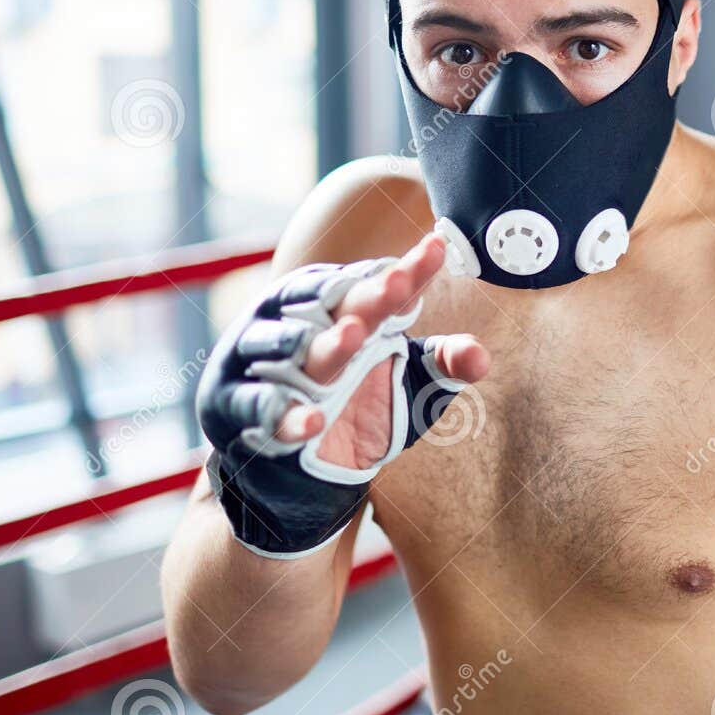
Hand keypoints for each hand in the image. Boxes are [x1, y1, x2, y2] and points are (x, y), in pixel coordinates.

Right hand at [265, 234, 489, 470]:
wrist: (291, 466)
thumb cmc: (354, 405)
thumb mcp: (406, 385)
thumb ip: (441, 365)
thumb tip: (481, 357)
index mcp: (335, 305)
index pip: (375, 282)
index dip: (408, 270)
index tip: (439, 248)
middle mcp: (294, 321)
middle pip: (332, 303)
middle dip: (364, 295)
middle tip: (398, 283)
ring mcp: (259, 359)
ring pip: (290, 346)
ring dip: (321, 344)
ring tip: (353, 336)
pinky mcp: (234, 403)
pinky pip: (260, 406)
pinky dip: (284, 414)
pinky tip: (313, 422)